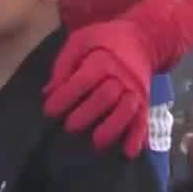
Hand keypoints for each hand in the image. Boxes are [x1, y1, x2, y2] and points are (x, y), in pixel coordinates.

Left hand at [45, 20, 153, 156]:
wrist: (142, 38)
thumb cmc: (105, 41)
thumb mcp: (80, 41)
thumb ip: (63, 65)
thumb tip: (48, 92)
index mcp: (103, 59)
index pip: (83, 80)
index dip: (65, 97)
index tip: (49, 111)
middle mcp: (121, 76)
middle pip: (106, 96)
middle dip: (87, 114)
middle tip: (70, 128)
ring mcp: (135, 90)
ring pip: (127, 110)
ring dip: (112, 128)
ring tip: (97, 143)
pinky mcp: (145, 101)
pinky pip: (144, 120)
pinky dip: (138, 137)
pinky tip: (130, 153)